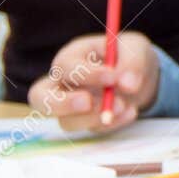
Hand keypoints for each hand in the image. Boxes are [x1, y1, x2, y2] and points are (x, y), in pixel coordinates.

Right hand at [29, 32, 157, 131]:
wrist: (138, 76)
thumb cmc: (129, 55)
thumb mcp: (136, 49)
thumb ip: (132, 63)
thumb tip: (128, 84)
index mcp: (72, 56)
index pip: (66, 66)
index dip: (87, 74)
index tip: (114, 77)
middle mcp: (63, 83)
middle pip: (40, 97)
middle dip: (62, 103)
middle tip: (88, 102)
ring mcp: (71, 106)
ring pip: (66, 121)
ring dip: (93, 117)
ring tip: (123, 105)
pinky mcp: (86, 122)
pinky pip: (92, 129)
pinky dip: (111, 124)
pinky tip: (131, 111)